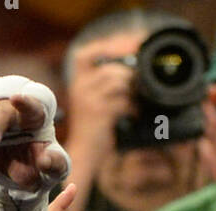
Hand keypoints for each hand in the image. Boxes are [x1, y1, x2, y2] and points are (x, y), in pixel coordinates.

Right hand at [0, 86, 67, 192]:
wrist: (20, 181)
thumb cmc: (41, 169)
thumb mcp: (54, 170)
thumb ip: (55, 164)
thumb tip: (44, 159)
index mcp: (35, 116)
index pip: (33, 103)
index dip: (25, 102)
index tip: (17, 99)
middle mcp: (12, 110)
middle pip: (2, 110)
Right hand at [65, 40, 136, 160]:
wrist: (83, 155)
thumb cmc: (92, 131)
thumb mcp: (91, 103)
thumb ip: (103, 86)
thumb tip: (130, 73)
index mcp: (76, 82)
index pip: (85, 54)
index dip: (103, 49)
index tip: (121, 52)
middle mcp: (79, 87)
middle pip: (110, 69)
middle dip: (128, 76)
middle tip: (139, 88)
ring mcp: (89, 100)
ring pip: (117, 82)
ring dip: (132, 91)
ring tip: (137, 102)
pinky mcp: (99, 113)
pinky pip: (122, 101)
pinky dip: (132, 108)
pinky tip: (134, 115)